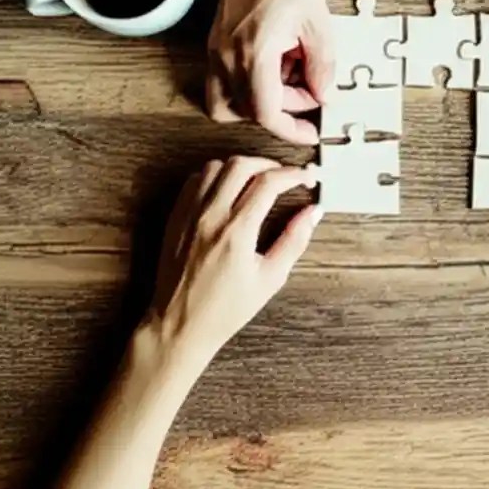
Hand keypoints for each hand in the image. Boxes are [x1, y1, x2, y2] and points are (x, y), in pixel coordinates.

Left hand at [146, 156, 321, 374]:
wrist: (179, 324)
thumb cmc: (224, 310)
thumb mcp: (270, 279)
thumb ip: (294, 241)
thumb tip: (312, 213)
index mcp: (236, 233)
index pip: (268, 183)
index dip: (293, 174)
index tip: (305, 178)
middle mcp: (210, 217)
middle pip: (241, 165)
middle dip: (269, 164)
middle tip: (284, 175)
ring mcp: (189, 215)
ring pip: (215, 166)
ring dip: (240, 166)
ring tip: (257, 179)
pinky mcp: (175, 218)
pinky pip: (195, 181)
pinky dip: (215, 176)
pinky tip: (228, 189)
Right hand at [206, 0, 333, 144]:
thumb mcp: (318, 24)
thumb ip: (322, 66)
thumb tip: (323, 96)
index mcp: (255, 54)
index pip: (266, 113)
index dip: (290, 129)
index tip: (310, 131)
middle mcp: (228, 58)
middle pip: (248, 112)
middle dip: (281, 111)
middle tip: (309, 92)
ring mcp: (217, 53)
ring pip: (228, 103)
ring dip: (259, 103)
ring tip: (289, 77)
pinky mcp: (215, 47)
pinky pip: (225, 84)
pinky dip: (249, 87)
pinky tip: (275, 64)